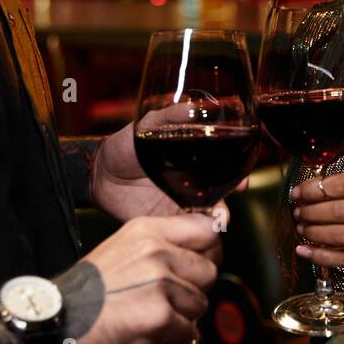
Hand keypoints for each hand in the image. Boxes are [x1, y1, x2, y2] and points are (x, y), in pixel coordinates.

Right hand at [68, 213, 220, 343]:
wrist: (59, 318)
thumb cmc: (88, 290)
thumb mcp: (123, 247)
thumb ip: (160, 244)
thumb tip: (199, 253)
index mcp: (148, 230)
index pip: (206, 229)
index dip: (208, 250)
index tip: (199, 263)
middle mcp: (157, 251)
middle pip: (209, 270)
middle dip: (194, 289)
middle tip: (168, 298)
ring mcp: (160, 283)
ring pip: (201, 303)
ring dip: (183, 316)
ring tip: (151, 315)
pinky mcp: (161, 316)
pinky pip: (189, 331)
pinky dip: (172, 338)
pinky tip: (147, 331)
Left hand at [92, 118, 247, 225]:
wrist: (100, 174)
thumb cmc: (125, 146)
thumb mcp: (148, 126)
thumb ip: (170, 116)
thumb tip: (194, 108)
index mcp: (195, 162)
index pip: (225, 170)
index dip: (238, 175)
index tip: (242, 180)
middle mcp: (194, 185)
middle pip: (222, 196)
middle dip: (229, 202)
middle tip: (227, 206)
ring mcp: (182, 205)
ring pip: (207, 217)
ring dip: (215, 221)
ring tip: (213, 219)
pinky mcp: (167, 222)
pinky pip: (186, 233)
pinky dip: (194, 235)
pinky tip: (194, 232)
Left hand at [290, 170, 343, 275]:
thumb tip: (316, 188)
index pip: (343, 185)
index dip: (315, 189)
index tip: (298, 192)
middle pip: (340, 210)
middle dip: (311, 211)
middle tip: (296, 210)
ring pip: (342, 236)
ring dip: (314, 232)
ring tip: (300, 227)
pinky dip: (323, 255)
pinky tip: (305, 250)